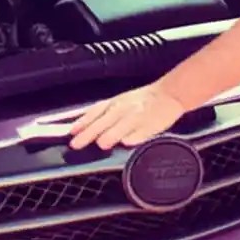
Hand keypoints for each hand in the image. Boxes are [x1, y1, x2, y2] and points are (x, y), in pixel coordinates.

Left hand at [66, 82, 187, 150]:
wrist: (168, 95)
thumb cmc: (143, 100)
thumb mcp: (120, 101)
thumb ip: (104, 113)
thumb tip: (84, 125)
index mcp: (114, 103)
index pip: (94, 112)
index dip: (82, 122)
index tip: (72, 132)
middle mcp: (123, 109)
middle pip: (103, 122)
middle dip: (89, 134)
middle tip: (77, 144)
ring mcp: (136, 117)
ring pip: (121, 126)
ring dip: (110, 135)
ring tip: (101, 144)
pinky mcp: (150, 125)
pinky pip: (140, 133)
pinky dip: (133, 138)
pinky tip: (126, 143)